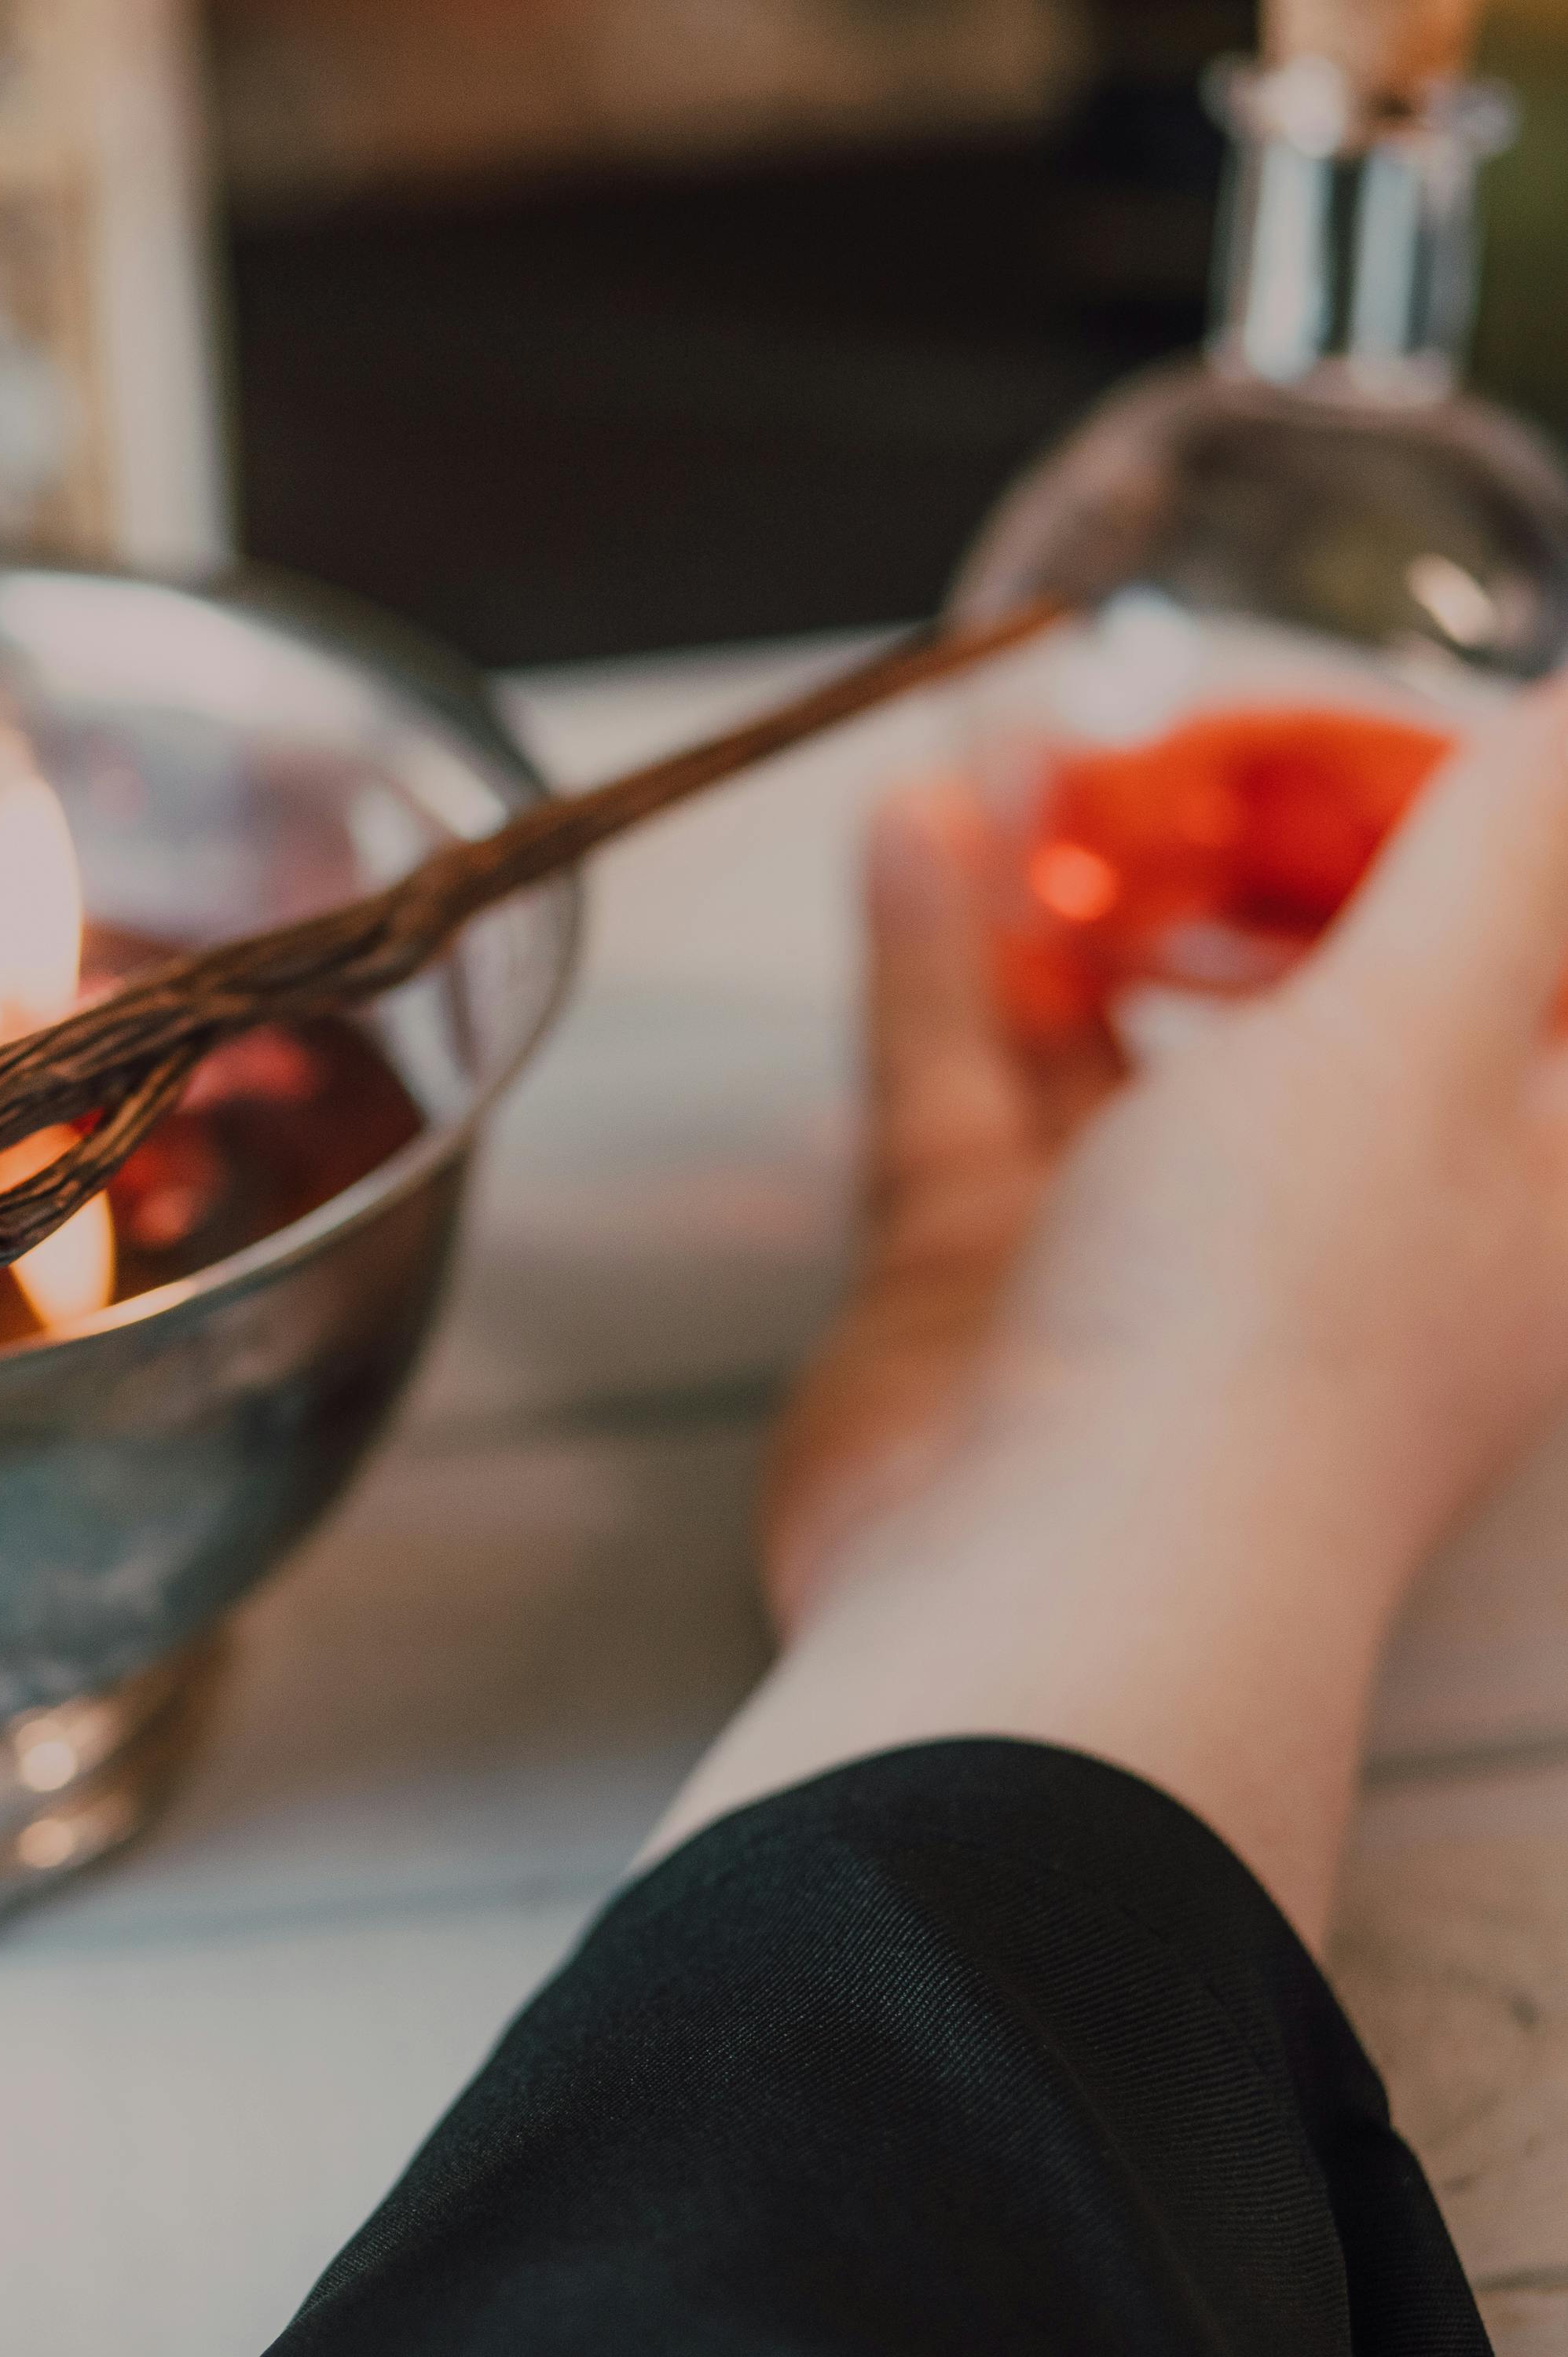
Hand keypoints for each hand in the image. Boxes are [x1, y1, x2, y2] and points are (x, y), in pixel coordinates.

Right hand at [679, 678, 1567, 1930]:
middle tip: (1177, 730)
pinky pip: (971, 1070)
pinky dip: (943, 951)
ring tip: (1030, 749)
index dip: (1467, 825)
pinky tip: (920, 838)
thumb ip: (1505, 860)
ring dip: (1085, 881)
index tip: (1369, 728)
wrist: (1035, 1581)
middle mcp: (1349, 1214)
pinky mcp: (987, 1266)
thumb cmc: (1266, 1351)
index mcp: (1524, 1182)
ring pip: (1129, 1015)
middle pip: (1324, 980)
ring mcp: (1156, 1244)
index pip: (1534, 962)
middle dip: (1251, 842)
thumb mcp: (1430, 1039)